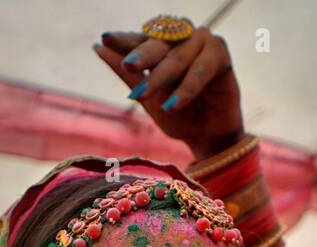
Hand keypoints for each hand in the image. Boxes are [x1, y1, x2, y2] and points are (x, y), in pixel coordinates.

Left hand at [95, 26, 242, 160]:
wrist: (205, 138)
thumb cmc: (177, 116)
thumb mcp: (147, 98)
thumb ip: (126, 73)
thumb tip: (96, 46)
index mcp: (160, 45)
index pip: (139, 39)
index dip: (123, 40)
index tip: (105, 38)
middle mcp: (180, 38)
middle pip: (158, 44)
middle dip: (142, 56)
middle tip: (128, 65)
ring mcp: (201, 42)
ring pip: (178, 58)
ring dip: (162, 77)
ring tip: (143, 96)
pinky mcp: (220, 53)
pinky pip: (201, 70)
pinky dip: (187, 88)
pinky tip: (173, 105)